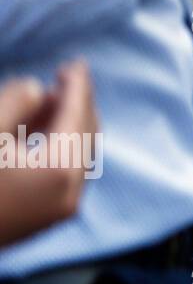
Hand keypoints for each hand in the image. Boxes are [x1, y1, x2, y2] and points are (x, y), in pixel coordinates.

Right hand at [0, 62, 97, 246]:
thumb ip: (15, 103)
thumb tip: (38, 88)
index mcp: (59, 171)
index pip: (79, 116)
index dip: (78, 85)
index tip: (75, 63)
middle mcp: (69, 195)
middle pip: (85, 136)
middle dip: (77, 103)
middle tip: (65, 77)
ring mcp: (58, 212)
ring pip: (76, 156)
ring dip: (66, 124)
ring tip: (49, 98)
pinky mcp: (42, 220)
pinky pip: (63, 174)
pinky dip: (57, 147)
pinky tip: (39, 129)